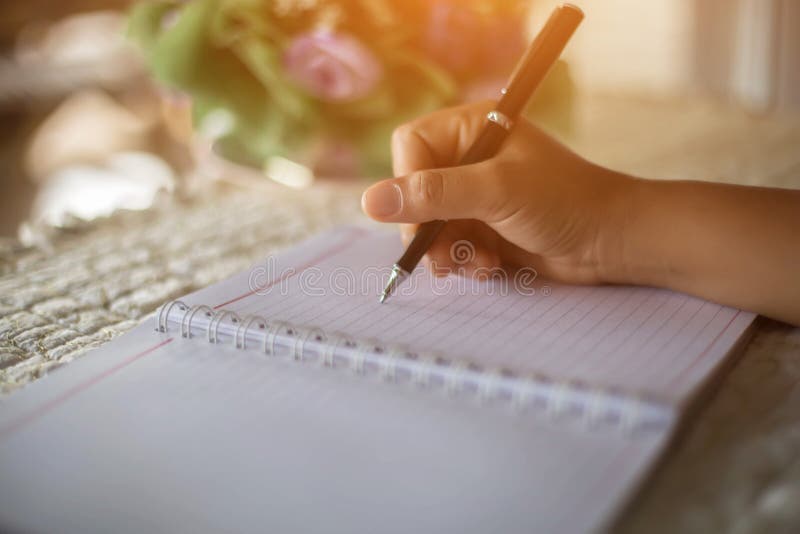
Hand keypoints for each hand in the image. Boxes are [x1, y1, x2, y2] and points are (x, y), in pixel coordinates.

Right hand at [361, 100, 633, 283]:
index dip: (407, 184)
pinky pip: (450, 244)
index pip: (411, 146)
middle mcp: (468, 157)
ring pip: (429, 224)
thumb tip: (369, 201)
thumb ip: (435, 194)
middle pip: (414, 190)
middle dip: (427, 228)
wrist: (609, 242)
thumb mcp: (497, 192)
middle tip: (441, 256)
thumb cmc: (563, 202)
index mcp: (471, 128)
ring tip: (474, 263)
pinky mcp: (482, 226)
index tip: (418, 221)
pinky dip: (463, 260)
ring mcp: (474, 194)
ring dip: (446, 250)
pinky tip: (488, 267)